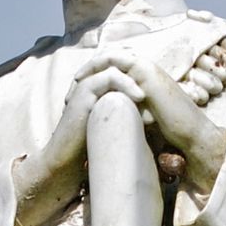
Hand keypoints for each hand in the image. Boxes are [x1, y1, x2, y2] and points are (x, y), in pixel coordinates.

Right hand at [13, 65, 146, 225]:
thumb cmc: (89, 150)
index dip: (142, 76)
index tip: (161, 91)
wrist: (65, 162)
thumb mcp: (115, 128)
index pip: (124, 70)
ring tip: (151, 94)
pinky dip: (126, 84)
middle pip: (121, 64)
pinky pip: (108, 78)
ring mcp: (86, 85)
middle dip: (141, 73)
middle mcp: (91, 83)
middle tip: (160, 85)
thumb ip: (129, 117)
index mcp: (99, 89)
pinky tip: (140, 97)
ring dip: (136, 79)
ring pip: (116, 68)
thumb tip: (156, 121)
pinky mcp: (84, 92)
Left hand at [72, 49, 225, 192]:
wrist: (190, 133)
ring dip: (90, 67)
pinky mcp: (145, 71)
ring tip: (76, 82)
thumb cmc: (169, 131)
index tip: (79, 92)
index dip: (95, 76)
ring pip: (109, 56)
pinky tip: (86, 81)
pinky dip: (98, 68)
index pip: (114, 68)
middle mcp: (145, 68)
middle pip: (109, 58)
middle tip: (73, 85)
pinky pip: (115, 61)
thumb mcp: (141, 116)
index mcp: (144, 77)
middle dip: (89, 69)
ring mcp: (146, 66)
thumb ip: (127, 110)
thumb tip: (107, 118)